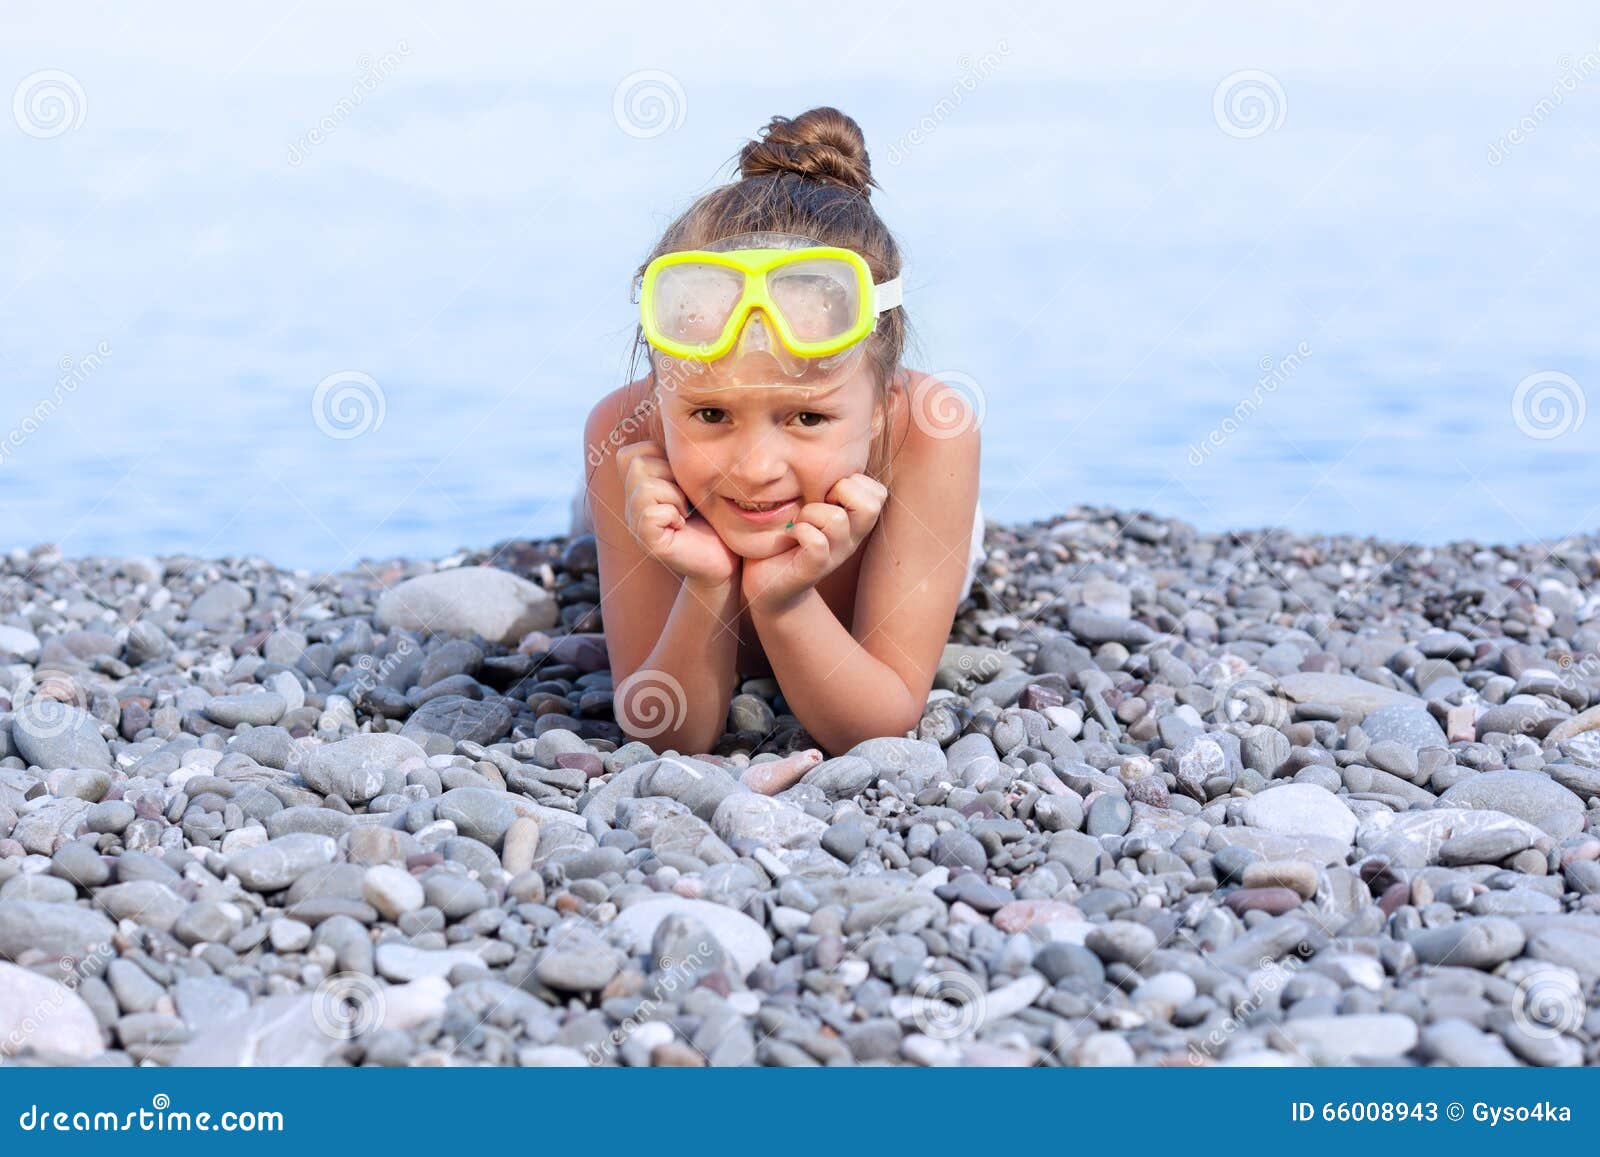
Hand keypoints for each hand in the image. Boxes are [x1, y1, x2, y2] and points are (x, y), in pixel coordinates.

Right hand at [617, 440, 740, 586]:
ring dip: (675, 495)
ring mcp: (635, 524)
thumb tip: (669, 423)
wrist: (729, 557)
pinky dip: (674, 514)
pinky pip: (651, 510)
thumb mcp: (696, 479)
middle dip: (671, 475)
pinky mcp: (647, 541)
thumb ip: (677, 458)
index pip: (634, 452)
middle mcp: (632, 504)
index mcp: (640, 487)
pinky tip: (684, 527)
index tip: (684, 484)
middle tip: (688, 500)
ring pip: (644, 485)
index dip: (664, 460)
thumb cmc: (716, 516)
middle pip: (637, 462)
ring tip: (687, 512)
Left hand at [741, 473, 887, 614]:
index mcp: (855, 522)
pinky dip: (800, 532)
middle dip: (839, 493)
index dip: (852, 482)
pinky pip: (817, 542)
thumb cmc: (788, 537)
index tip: (827, 493)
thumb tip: (829, 450)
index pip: (877, 491)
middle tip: (818, 504)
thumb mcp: (811, 506)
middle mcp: (851, 539)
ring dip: (810, 514)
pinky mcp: (814, 570)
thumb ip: (824, 486)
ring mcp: (835, 555)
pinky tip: (791, 537)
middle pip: (871, 503)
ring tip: (798, 522)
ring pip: (837, 519)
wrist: (769, 584)